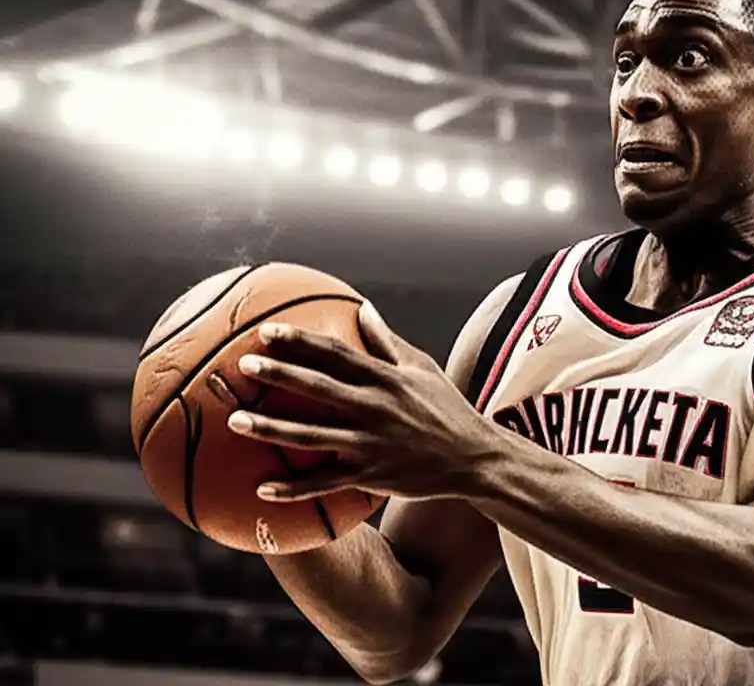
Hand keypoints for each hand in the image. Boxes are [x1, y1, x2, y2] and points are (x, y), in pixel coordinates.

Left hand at [228, 302, 496, 501]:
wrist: (475, 458)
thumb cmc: (446, 408)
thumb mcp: (423, 369)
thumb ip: (387, 341)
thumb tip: (363, 308)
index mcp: (386, 378)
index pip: (336, 353)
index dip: (300, 341)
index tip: (267, 331)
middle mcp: (375, 408)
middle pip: (318, 389)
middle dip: (279, 375)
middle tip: (243, 366)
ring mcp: (371, 443)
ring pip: (313, 436)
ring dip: (271, 429)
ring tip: (235, 422)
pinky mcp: (371, 475)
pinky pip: (325, 482)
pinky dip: (293, 488)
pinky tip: (262, 489)